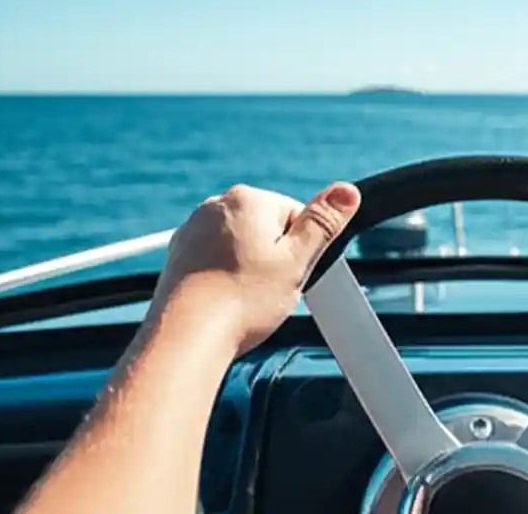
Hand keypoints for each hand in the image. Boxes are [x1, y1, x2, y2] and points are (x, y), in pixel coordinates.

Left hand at [151, 182, 361, 355]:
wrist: (187, 336)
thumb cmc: (244, 301)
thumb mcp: (298, 261)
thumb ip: (323, 222)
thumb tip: (348, 190)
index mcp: (249, 200)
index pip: (295, 216)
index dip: (300, 250)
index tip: (289, 274)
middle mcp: (216, 206)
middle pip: (266, 228)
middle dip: (273, 257)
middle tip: (268, 289)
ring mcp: (193, 229)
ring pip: (239, 244)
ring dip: (247, 268)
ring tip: (245, 298)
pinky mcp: (179, 254)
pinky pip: (213, 259)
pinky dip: (222, 277)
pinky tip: (224, 300)